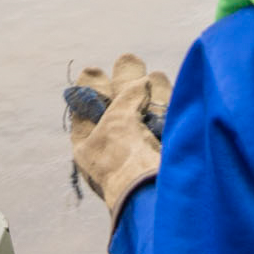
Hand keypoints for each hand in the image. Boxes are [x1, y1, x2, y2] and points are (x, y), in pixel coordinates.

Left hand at [66, 53, 168, 218]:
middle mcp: (115, 149)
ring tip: (145, 71)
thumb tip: (144, 83)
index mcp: (91, 149)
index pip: (87, 114)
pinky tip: (159, 81)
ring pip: (143, 108)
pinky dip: (163, 98)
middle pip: (118, 107)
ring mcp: (142, 148)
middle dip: (122, 82)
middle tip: (128, 60)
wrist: (155, 192)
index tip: (92, 70)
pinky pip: (163, 116)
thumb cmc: (126, 160)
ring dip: (144, 87)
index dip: (90, 90)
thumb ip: (127, 96)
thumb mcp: (116, 120)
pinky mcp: (167, 145)